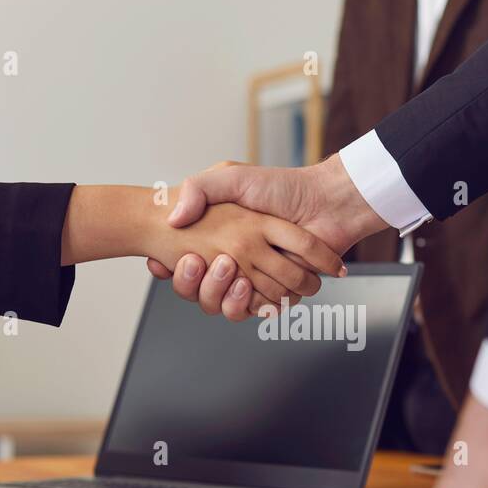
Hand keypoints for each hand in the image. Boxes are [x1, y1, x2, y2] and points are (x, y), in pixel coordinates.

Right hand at [58, 184, 343, 319]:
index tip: (161, 261)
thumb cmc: (282, 186)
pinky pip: (257, 310)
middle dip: (193, 282)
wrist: (326, 202)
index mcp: (223, 239)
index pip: (185, 265)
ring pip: (225, 305)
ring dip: (220, 293)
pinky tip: (245, 283)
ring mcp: (260, 279)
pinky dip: (251, 304)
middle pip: (201, 291)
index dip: (173, 269)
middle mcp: (238, 262)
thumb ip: (199, 189)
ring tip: (226, 267)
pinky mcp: (282, 292)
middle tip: (195, 261)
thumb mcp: (231, 177)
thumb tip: (173, 219)